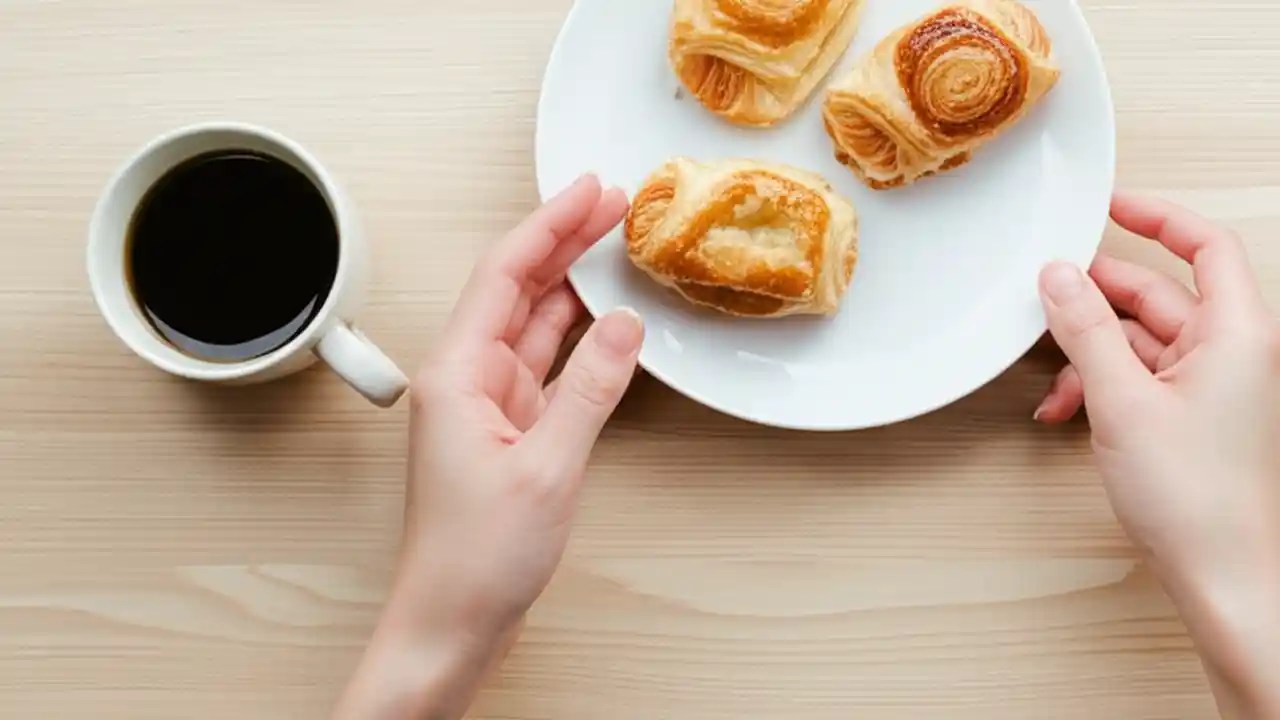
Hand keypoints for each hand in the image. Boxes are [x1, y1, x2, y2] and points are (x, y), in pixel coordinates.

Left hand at [333, 175, 642, 719]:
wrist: (452, 622)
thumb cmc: (476, 558)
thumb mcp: (548, 466)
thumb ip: (591, 389)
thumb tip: (625, 327)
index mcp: (457, 374)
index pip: (505, 275)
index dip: (548, 224)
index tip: (588, 190)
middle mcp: (466, 380)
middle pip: (517, 289)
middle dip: (563, 241)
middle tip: (613, 202)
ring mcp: (487, 405)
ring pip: (532, 324)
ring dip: (571, 284)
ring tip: (612, 244)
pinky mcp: (508, 431)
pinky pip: (545, 365)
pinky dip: (576, 338)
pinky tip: (602, 319)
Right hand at [1034, 191, 1279, 718]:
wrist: (1222, 574)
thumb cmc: (1195, 497)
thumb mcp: (1122, 399)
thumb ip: (1085, 330)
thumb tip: (1057, 277)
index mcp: (1238, 333)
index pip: (1205, 247)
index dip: (1157, 217)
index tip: (1109, 205)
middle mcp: (1234, 352)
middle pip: (1161, 294)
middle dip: (1098, 296)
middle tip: (1046, 293)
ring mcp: (1215, 385)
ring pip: (1142, 339)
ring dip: (1090, 352)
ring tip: (1051, 372)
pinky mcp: (1194, 415)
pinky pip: (1142, 376)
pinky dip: (1101, 383)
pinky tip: (1066, 408)